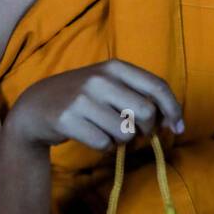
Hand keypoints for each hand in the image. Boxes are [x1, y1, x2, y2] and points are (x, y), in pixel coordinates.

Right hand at [8, 59, 183, 152]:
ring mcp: (82, 99)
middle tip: (135, 132)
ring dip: (122, 140)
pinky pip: (104, 144)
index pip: (157, 86)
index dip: (173, 109)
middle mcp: (100, 79)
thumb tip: (173, 122)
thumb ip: (139, 96)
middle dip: (146, 129)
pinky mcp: (68, 119)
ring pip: (125, 132)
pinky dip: (104, 147)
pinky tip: (92, 136)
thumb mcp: (108, 84)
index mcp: (114, 67)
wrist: (36, 106)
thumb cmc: (82, 97)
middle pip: (145, 113)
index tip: (177, 128)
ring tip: (108, 132)